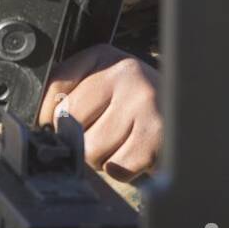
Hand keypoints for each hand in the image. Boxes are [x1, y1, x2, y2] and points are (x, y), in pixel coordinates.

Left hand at [39, 44, 161, 180]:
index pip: (55, 86)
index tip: (55, 127)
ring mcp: (142, 101)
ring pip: (91, 149)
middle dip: (80, 140)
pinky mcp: (156, 133)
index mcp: (104, 56)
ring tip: (121, 144)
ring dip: (101, 159)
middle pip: (70, 122)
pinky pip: (117, 168)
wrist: (189, 114)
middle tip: (101, 135)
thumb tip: (40, 125)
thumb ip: (74, 93)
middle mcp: (124, 72)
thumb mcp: (106, 84)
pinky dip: (123, 171)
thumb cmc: (139, 105)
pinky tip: (136, 154)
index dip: (48, 116)